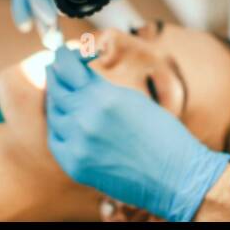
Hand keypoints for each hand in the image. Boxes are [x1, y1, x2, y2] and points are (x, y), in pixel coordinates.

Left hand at [45, 46, 229, 221]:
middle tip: (57, 69)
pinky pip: (56, 139)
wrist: (175, 177)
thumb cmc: (161, 134)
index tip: (64, 53)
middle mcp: (86, 120)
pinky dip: (59, 127)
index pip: (68, 68)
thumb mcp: (131, 99)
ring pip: (54, 114)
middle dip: (56, 75)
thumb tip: (77, 73)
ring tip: (66, 94)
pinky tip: (66, 121)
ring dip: (58, 101)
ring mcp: (78, 145)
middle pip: (56, 89)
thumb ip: (100, 86)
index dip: (64, 56)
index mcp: (104, 98)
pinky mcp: (75, 166)